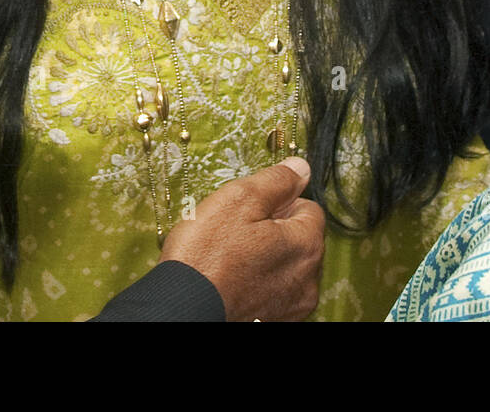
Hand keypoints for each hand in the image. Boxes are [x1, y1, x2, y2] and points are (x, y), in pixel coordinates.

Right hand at [159, 157, 324, 321]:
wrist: (181, 309)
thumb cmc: (207, 257)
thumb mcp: (238, 200)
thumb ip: (276, 180)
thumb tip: (300, 168)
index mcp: (305, 245)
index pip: (309, 208)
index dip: (279, 202)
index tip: (252, 210)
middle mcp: (308, 280)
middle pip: (299, 239)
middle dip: (274, 230)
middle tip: (237, 232)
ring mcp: (293, 306)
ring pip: (286, 266)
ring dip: (267, 258)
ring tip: (232, 258)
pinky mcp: (276, 322)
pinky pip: (274, 291)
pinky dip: (259, 284)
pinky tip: (233, 280)